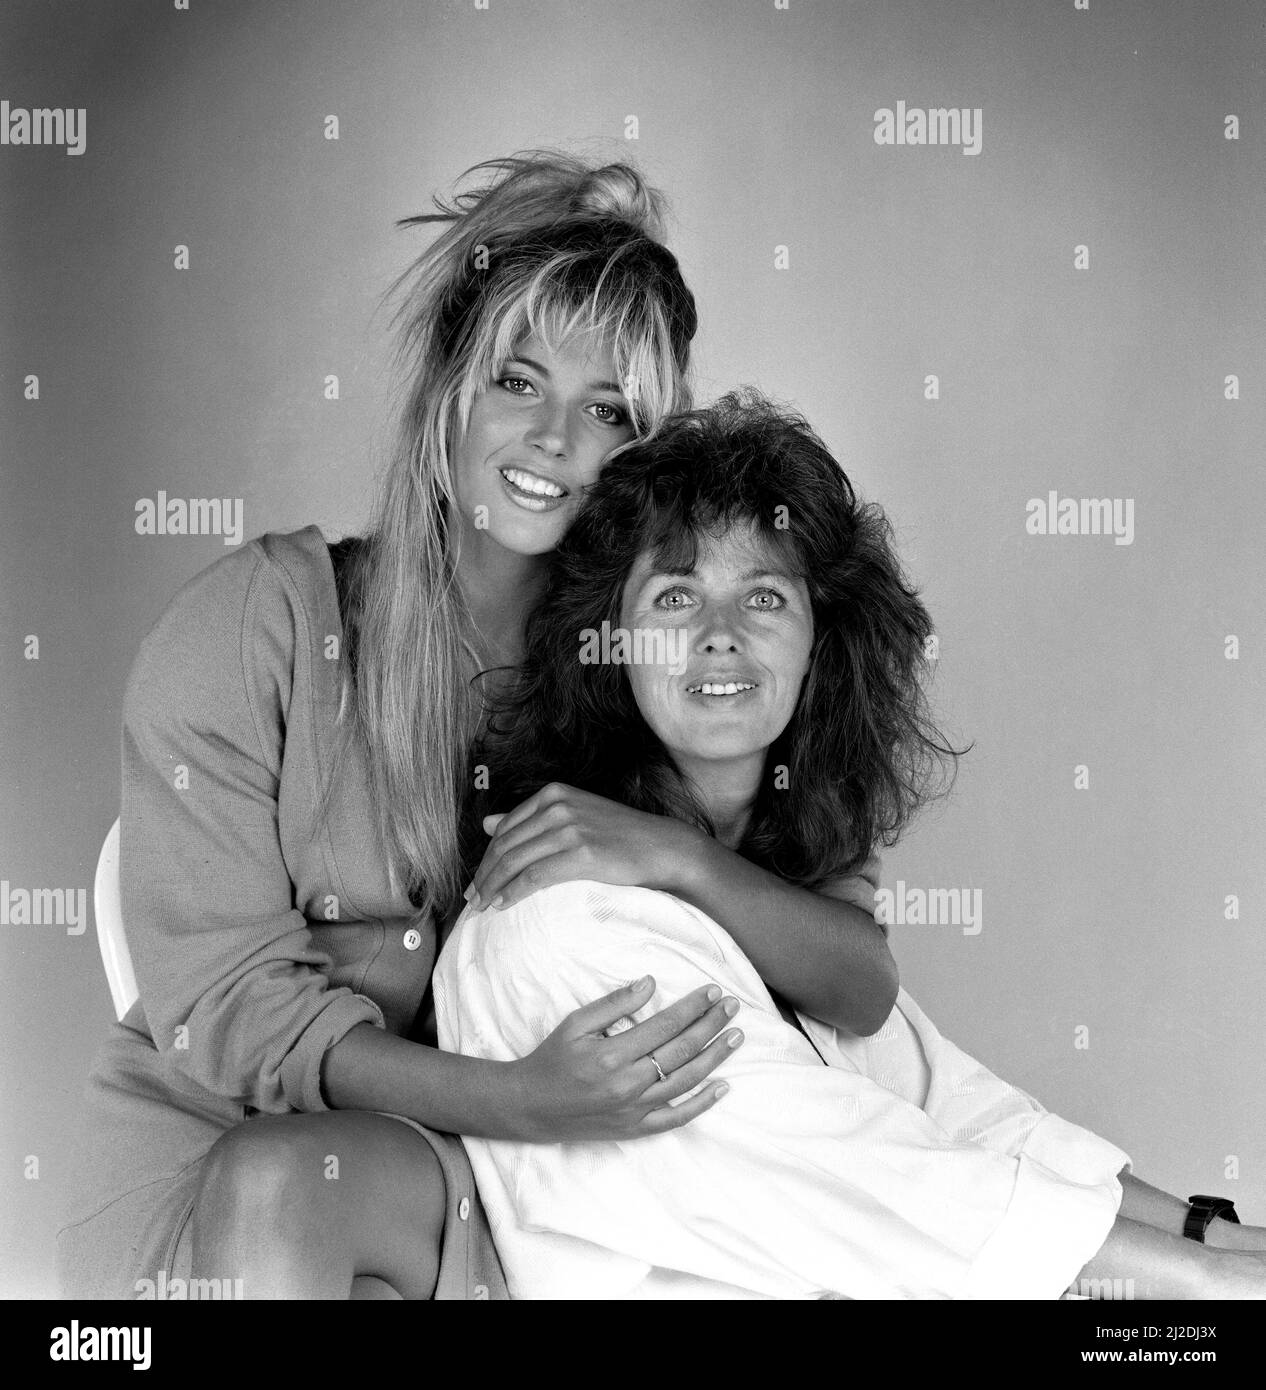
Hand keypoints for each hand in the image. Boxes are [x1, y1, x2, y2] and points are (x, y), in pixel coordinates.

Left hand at [467, 782, 697, 909]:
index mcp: (553, 794)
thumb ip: (532, 818)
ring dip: (493, 887)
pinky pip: (534, 877)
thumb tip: (488, 823)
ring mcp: (569, 828)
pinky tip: (503, 905)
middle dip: (483, 874)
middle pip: (504, 845)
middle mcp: (558, 806)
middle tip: (472, 899)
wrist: (662, 847)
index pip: (505, 828)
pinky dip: (513, 893)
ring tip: (482, 906)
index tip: (476, 880)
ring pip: (514, 861)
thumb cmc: (619, 835)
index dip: (485, 857)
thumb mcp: (573, 815)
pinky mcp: (581, 854)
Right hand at [505, 975, 742, 1141]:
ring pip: (687, 1081)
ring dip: (715, 1057)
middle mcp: (628, 1084)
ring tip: (735, 1037)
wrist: (530, 1107)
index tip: (713, 991)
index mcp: (613, 1054)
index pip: (666, 1025)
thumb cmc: (551, 1059)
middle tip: (733, 1006)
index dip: (693, 1007)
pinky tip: (722, 1086)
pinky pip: (676, 1118)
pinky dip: (702, 1104)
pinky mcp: (635, 1129)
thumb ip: (614, 1003)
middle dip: (711, 1025)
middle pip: (682, 1050)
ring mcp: (634, 1110)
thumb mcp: (575, 1023)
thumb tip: (651, 983)